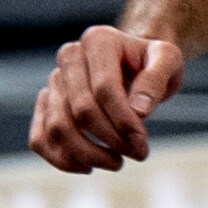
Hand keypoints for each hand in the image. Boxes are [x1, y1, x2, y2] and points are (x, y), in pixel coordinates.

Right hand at [30, 23, 182, 172]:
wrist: (134, 64)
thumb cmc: (151, 63)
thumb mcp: (168, 60)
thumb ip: (156, 80)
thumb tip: (138, 111)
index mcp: (98, 40)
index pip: (104, 88)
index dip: (123, 120)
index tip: (142, 142)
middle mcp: (69, 56)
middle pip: (81, 110)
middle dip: (111, 140)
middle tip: (138, 153)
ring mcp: (53, 81)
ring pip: (57, 127)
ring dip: (88, 155)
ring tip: (117, 162)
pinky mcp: (44, 104)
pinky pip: (40, 138)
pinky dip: (61, 159)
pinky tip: (88, 167)